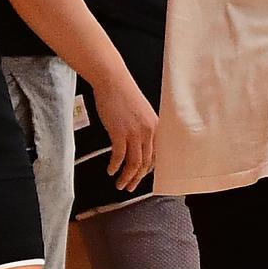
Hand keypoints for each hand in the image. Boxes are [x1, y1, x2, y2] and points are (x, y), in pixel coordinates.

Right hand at [94, 74, 159, 192]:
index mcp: (156, 127)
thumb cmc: (124, 95)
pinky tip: (110, 170)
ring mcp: (135, 133)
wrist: (113, 81)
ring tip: (120, 184)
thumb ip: (144, 129)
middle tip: (129, 187)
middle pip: (146, 163)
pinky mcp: (119, 132)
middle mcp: (149, 132)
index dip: (149, 170)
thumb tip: (140, 145)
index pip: (157, 156)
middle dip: (137, 178)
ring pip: (134, 163)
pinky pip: (119, 156)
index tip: (142, 177)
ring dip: (126, 177)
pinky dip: (115, 166)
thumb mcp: (142, 113)